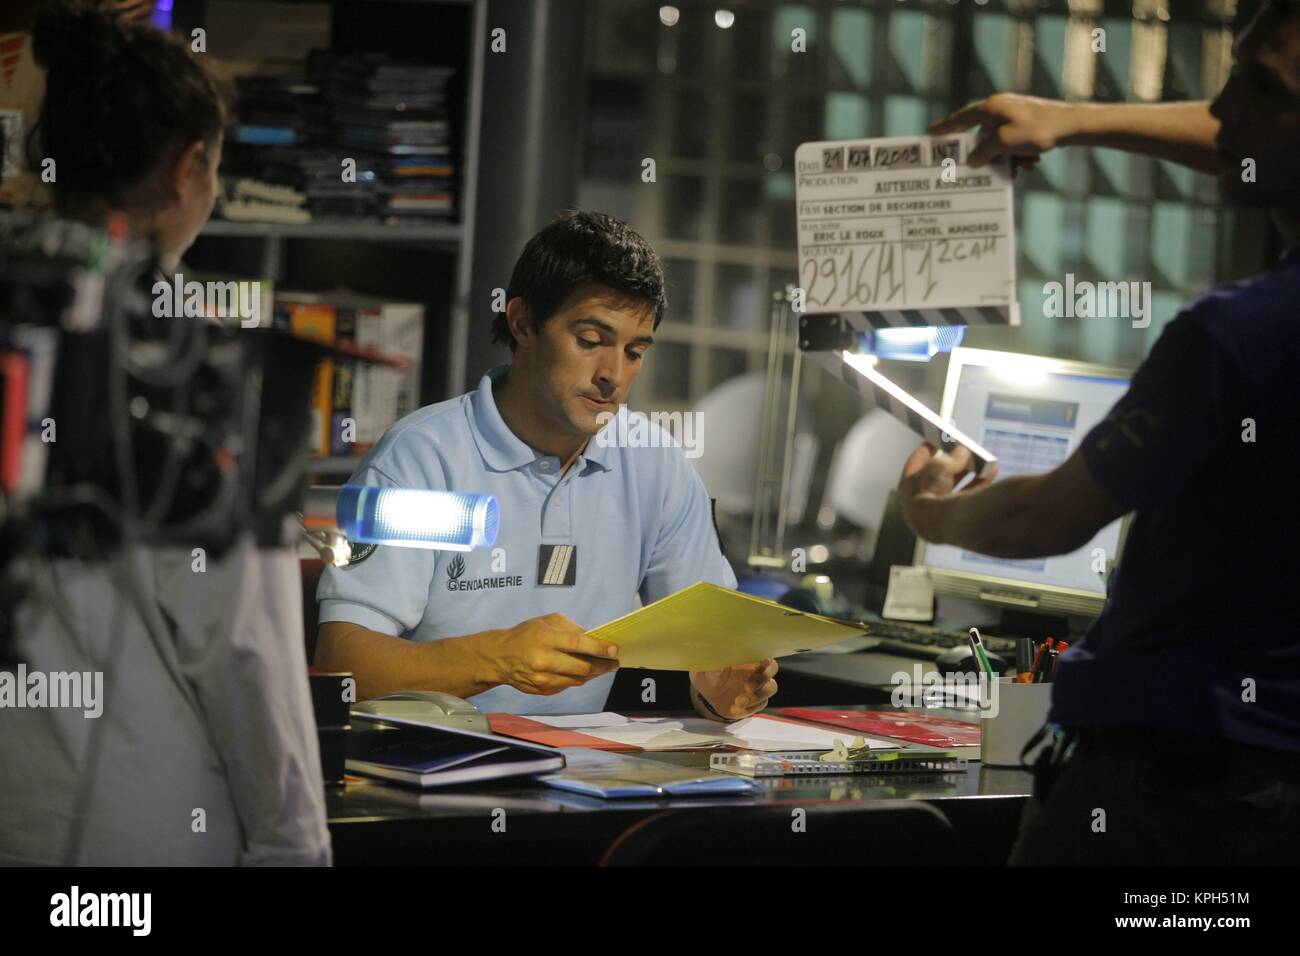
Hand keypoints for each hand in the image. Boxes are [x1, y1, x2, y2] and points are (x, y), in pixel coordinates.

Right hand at [479, 613, 618, 695]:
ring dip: (593, 674)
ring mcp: (543, 679)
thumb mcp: (547, 622)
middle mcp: (544, 661)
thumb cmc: (526, 634)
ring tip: (602, 668)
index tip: (614, 650)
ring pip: (577, 680)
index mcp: (545, 639)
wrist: (500, 657)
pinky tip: (584, 673)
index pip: (578, 644)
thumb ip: (571, 628)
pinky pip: (568, 686)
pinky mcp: (542, 690)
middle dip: (602, 666)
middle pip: (582, 668)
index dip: (599, 648)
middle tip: (614, 663)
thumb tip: (594, 639)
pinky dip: (578, 679)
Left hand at [690, 659, 778, 720]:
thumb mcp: (704, 668)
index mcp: (745, 658)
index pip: (761, 652)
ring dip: (756, 696)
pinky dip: (749, 708)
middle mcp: (754, 670)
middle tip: (746, 686)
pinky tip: (734, 709)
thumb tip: (715, 652)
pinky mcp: (756, 701)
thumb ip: (711, 661)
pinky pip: (760, 704)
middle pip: (772, 668)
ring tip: (738, 701)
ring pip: (771, 687)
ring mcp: (757, 686)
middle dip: (763, 678)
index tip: (762, 662)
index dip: (765, 657)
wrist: (706, 697)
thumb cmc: (707, 676)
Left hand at [898, 443, 997, 539]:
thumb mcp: (941, 466)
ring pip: (954, 489)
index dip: (925, 452)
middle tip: (961, 450)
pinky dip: (979, 484)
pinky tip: (991, 472)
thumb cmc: (934, 493)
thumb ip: (952, 457)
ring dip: (967, 474)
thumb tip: (963, 451)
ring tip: (980, 461)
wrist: (945, 524)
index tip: (935, 442)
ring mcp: (938, 515)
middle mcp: (921, 505)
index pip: (914, 466)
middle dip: (950, 464)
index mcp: (907, 491)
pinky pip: (969, 499)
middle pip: (936, 479)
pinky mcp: (956, 523)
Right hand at [930, 93, 1076, 168]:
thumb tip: (972, 159)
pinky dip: (1016, 153)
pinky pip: (1013, 141)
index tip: (930, 133)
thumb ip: (983, 152)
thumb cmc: (1038, 130)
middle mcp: (1000, 107)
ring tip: (1016, 168)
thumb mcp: (1005, 144)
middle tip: (980, 169)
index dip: (945, 128)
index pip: (960, 119)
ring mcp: (1014, 114)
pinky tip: (1028, 163)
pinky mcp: (1027, 122)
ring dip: (1005, 157)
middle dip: (985, 154)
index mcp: (990, 108)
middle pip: (980, 134)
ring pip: (998, 141)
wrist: (1073, 125)